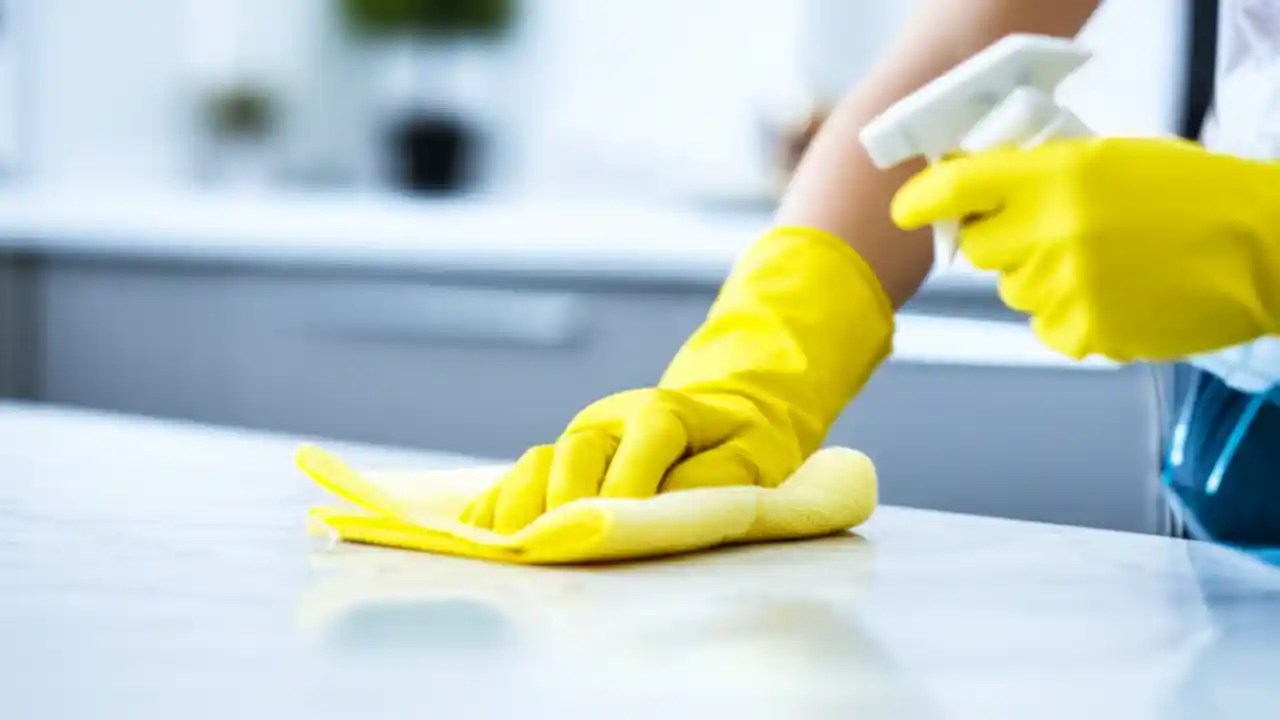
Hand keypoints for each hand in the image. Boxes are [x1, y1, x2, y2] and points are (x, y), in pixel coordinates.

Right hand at [459, 388, 803, 533]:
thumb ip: (719, 478)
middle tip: (557, 549)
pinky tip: (482, 541)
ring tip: (514, 552)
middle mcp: (609, 420)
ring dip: (520, 508)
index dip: (628, 486)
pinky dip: (493, 510)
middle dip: (564, 503)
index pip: (641, 443)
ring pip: (535, 464)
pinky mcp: (553, 461)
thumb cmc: (741, 443)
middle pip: (574, 453)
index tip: (615, 530)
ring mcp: (575, 438)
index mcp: (662, 412)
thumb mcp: (755, 454)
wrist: (719, 415)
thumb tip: (670, 507)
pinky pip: (511, 481)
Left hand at [892, 138, 1279, 360]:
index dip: (922, 198)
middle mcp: (1052, 230)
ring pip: (1014, 290)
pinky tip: (1116, 294)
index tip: (904, 210)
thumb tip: (980, 194)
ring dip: (1042, 279)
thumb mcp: (1109, 160)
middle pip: (979, 249)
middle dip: (1000, 242)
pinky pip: (1046, 326)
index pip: (958, 186)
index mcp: (1056, 175)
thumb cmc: (1190, 196)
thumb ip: (1041, 176)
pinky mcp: (1084, 332)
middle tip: (1045, 232)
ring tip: (1103, 263)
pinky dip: (1071, 315)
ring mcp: (1065, 286)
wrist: (1260, 247)